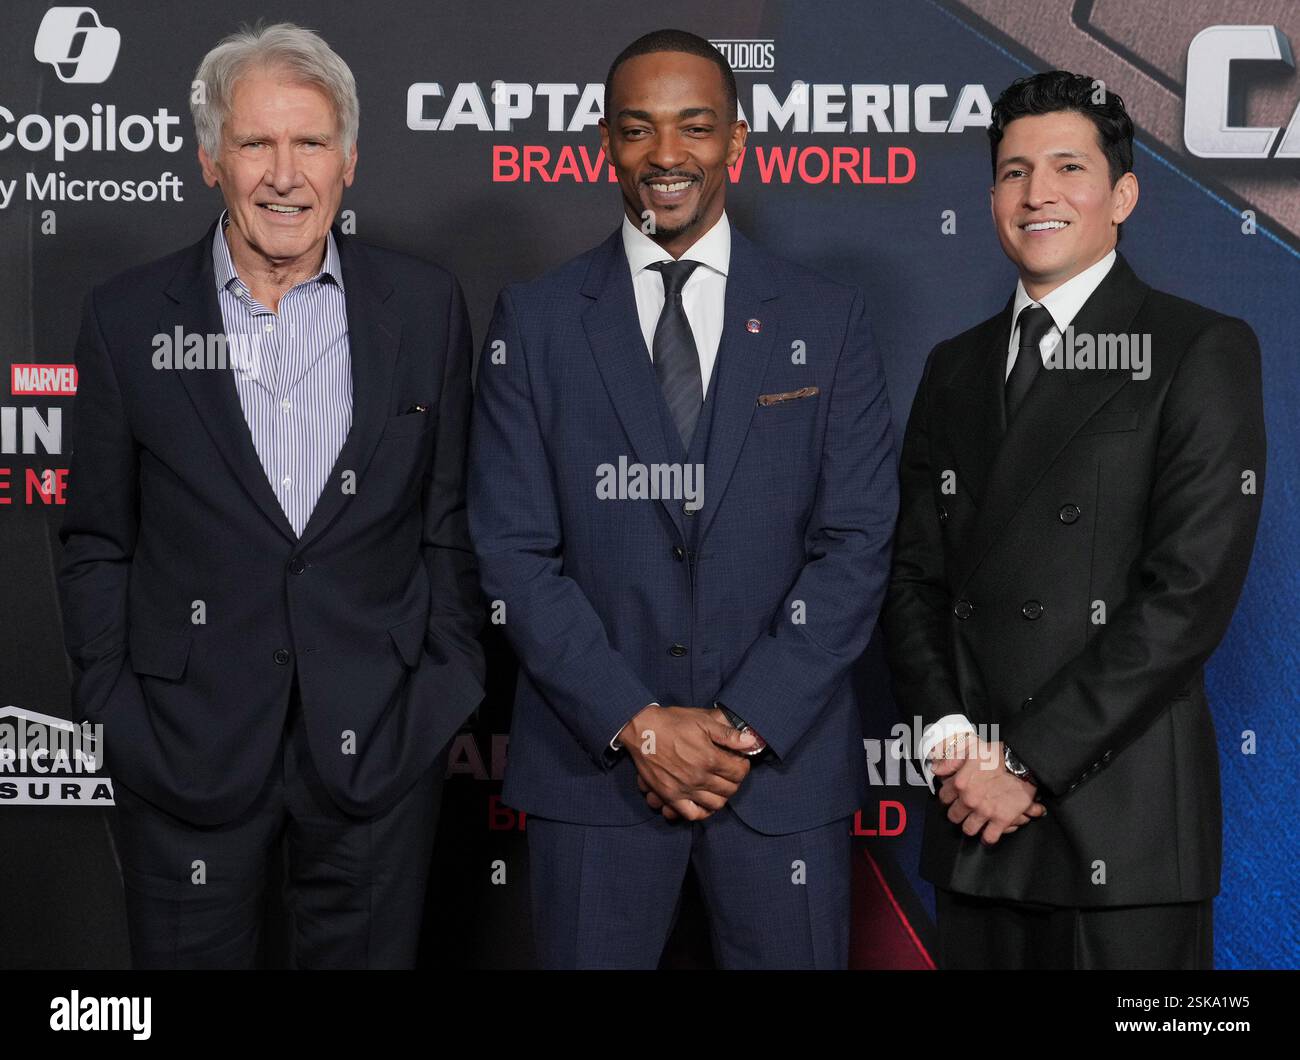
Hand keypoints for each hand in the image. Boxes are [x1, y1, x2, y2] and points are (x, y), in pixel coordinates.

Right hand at [621, 705, 756, 820]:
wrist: (642, 730)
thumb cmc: (673, 722)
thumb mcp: (703, 721)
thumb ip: (728, 734)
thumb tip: (752, 742)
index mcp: (710, 758)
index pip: (739, 772)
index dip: (743, 765)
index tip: (739, 760)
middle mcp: (699, 777)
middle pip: (730, 789)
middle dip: (735, 780)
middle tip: (730, 772)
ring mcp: (684, 789)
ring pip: (716, 804)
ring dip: (722, 796)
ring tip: (719, 785)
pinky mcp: (670, 796)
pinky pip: (692, 814)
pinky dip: (702, 812)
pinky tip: (704, 802)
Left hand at [933, 739, 1046, 844]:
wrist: (1023, 764)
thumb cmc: (998, 756)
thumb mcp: (970, 750)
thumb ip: (951, 760)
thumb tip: (936, 769)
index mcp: (960, 783)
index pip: (943, 798)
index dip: (948, 798)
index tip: (953, 798)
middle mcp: (969, 799)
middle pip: (953, 816)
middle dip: (958, 814)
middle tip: (964, 811)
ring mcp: (985, 811)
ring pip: (968, 830)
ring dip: (971, 827)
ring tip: (975, 822)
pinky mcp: (1001, 820)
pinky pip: (989, 838)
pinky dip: (988, 838)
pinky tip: (988, 833)